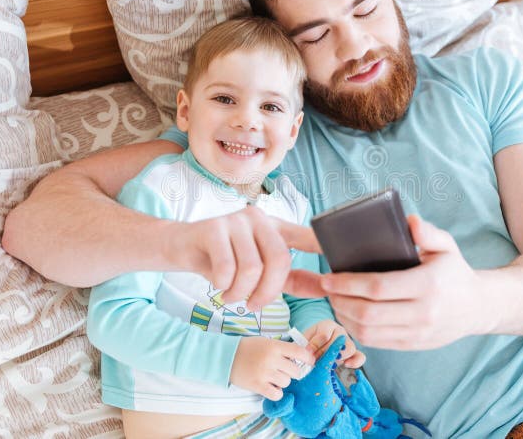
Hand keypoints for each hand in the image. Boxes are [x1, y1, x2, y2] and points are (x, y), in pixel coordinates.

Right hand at [178, 205, 320, 309]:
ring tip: (231, 296)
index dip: (323, 245)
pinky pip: (228, 268)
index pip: (305, 235)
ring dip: (241, 292)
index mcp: (274, 227)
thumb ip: (293, 279)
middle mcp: (258, 218)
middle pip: (279, 259)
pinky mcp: (213, 228)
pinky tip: (217, 285)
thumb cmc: (223, 260)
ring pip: (252, 268)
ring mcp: (235, 221)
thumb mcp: (261, 271)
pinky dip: (223, 286)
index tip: (342, 256)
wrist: (180, 247)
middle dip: (268, 292)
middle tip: (253, 305)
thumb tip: (327, 289)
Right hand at [230, 337, 313, 400]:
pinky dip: (276, 392)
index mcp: (274, 346)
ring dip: (283, 381)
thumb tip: (301, 356)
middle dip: (292, 372)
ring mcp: (264, 373)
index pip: (299, 352)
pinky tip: (271, 386)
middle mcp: (271, 359)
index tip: (310, 362)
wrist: (226, 356)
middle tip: (285, 370)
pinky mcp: (258, 385)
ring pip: (286, 382)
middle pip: (295, 371)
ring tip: (274, 377)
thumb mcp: (266, 342)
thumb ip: (282, 349)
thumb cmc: (248, 348)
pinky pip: (276, 394)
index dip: (308, 358)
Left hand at [304, 320, 365, 367]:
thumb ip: (305, 345)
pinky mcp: (353, 352)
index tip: (308, 354)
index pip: (324, 335)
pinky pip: (360, 356)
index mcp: (327, 325)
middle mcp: (340, 331)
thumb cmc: (309, 343)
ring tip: (328, 362)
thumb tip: (309, 353)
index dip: (315, 347)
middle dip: (325, 354)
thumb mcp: (305, 340)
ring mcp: (348, 341)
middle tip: (316, 361)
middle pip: (337, 342)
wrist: (315, 346)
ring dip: (338, 357)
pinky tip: (346, 365)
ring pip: (349, 348)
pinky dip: (355, 361)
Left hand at [316, 215, 493, 350]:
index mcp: (427, 285)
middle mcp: (422, 313)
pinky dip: (356, 330)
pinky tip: (349, 316)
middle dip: (340, 301)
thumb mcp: (446, 246)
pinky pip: (376, 342)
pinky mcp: (412, 345)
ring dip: (344, 317)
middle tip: (327, 289)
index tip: (328, 277)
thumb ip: (428, 232)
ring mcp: (417, 333)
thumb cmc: (455, 272)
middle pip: (368, 313)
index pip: (378, 288)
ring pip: (368, 332)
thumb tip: (409, 221)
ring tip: (335, 301)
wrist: (478, 307)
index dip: (348, 284)